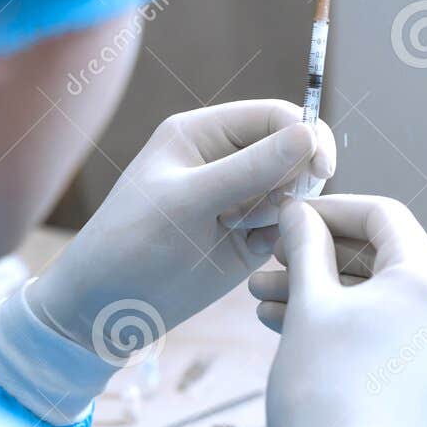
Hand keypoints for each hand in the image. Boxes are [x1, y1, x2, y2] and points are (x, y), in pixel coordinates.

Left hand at [27, 100, 334, 359]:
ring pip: (295, 192)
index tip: (322, 169)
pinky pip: (288, 228)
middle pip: (293, 153)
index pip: (275, 117)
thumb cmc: (132, 246)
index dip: (306, 136)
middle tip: (272, 210)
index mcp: (203, 134)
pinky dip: (284, 239)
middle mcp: (225, 161)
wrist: (105, 309)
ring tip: (240, 233)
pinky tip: (249, 253)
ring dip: (284, 212)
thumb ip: (250, 168)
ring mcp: (239, 200)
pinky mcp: (248, 239)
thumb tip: (309, 134)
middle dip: (295, 179)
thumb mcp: (189, 202)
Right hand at [251, 195, 426, 426]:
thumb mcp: (309, 306)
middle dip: (318, 256)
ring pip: (377, 297)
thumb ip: (306, 246)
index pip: (383, 215)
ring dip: (321, 290)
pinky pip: (384, 330)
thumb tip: (300, 211)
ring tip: (262, 298)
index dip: (330, 209)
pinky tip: (287, 326)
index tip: (287, 216)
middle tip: (268, 262)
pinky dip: (341, 321)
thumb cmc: (324, 392)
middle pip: (380, 257)